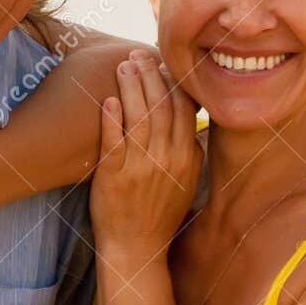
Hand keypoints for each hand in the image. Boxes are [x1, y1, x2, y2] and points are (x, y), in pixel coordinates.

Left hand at [89, 52, 201, 265]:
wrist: (136, 249)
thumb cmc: (159, 213)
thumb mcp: (186, 182)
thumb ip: (193, 152)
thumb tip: (198, 122)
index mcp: (185, 158)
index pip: (184, 110)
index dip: (174, 84)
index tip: (164, 64)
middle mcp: (166, 160)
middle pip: (161, 107)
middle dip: (151, 76)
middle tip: (139, 55)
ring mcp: (140, 168)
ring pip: (139, 117)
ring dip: (131, 88)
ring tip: (123, 65)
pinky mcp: (114, 176)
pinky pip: (113, 142)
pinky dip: (111, 119)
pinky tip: (108, 99)